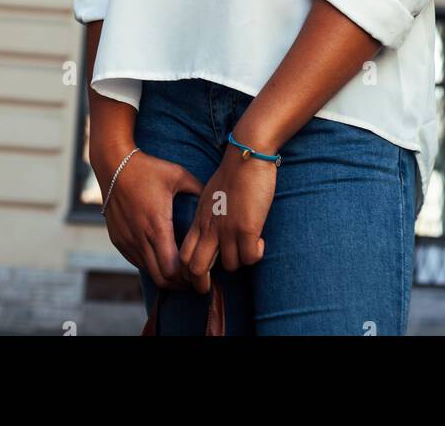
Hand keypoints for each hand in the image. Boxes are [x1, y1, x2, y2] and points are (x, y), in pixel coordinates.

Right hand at [95, 149, 204, 291]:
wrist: (113, 165)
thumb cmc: (148, 169)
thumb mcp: (178, 175)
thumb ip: (199, 188)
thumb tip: (218, 199)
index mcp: (157, 225)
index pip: (172, 269)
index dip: (187, 277)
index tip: (199, 272)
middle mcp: (140, 238)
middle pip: (161, 278)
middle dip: (179, 283)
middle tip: (192, 279)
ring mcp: (127, 241)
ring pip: (148, 272)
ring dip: (164, 276)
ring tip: (179, 271)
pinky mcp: (118, 240)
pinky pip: (136, 262)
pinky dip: (150, 265)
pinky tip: (161, 257)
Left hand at [178, 145, 277, 294]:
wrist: (246, 153)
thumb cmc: (233, 172)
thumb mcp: (210, 196)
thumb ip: (208, 216)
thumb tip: (211, 234)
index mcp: (200, 219)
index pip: (183, 255)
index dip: (188, 273)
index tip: (199, 277)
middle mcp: (210, 227)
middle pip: (196, 268)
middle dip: (202, 285)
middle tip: (211, 289)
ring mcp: (228, 228)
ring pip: (230, 266)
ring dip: (240, 262)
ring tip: (248, 249)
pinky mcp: (247, 228)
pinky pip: (250, 257)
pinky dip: (256, 255)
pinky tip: (261, 242)